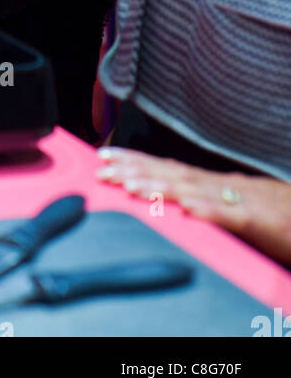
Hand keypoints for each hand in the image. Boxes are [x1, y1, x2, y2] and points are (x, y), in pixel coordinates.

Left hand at [97, 147, 290, 266]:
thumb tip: (175, 205)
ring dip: (160, 187)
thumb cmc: (278, 215)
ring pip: (193, 190)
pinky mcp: (258, 220)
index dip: (135, 162)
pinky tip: (187, 208)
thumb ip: (205, 205)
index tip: (106, 157)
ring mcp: (238, 200)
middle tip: (103, 169)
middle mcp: (220, 186)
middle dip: (134, 171)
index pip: (167, 169)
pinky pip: (230, 216)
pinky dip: (207, 210)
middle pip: (171, 175)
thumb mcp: (234, 207)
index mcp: (213, 184)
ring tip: (131, 186)